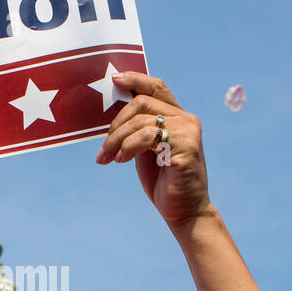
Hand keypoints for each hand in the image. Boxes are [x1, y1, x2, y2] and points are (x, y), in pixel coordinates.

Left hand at [95, 72, 211, 228]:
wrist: (185, 211)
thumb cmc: (163, 181)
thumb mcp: (146, 149)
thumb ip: (138, 129)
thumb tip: (113, 110)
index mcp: (178, 117)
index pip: (157, 87)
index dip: (135, 79)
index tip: (114, 80)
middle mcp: (186, 119)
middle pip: (141, 102)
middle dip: (115, 124)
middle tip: (103, 148)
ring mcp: (188, 132)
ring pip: (140, 121)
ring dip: (116, 140)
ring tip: (109, 158)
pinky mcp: (186, 147)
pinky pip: (146, 137)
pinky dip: (128, 147)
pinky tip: (121, 161)